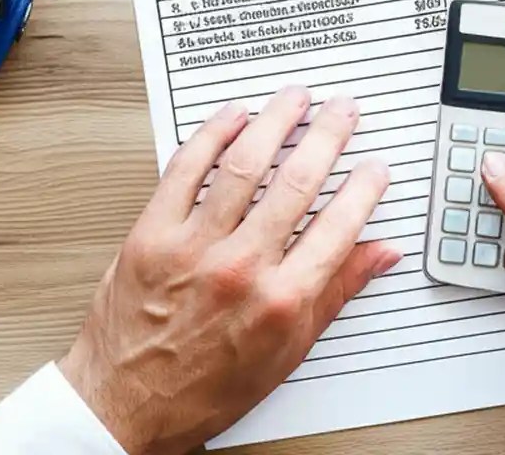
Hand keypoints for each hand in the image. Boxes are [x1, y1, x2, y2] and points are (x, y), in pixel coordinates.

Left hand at [59, 87, 398, 454]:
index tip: (375, 167)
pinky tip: (232, 116)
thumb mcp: (286, 351)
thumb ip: (335, 292)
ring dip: (275, 122)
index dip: (364, 188)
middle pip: (297, 182)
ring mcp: (192, 247)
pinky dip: (210, 135)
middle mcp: (240, 268)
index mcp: (281, 300)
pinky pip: (185, 170)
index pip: (339, 225)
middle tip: (343, 111)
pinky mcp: (151, 235)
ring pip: (243, 165)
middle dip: (328, 136)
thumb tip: (378, 256)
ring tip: (295, 99)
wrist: (127, 406)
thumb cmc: (204, 388)